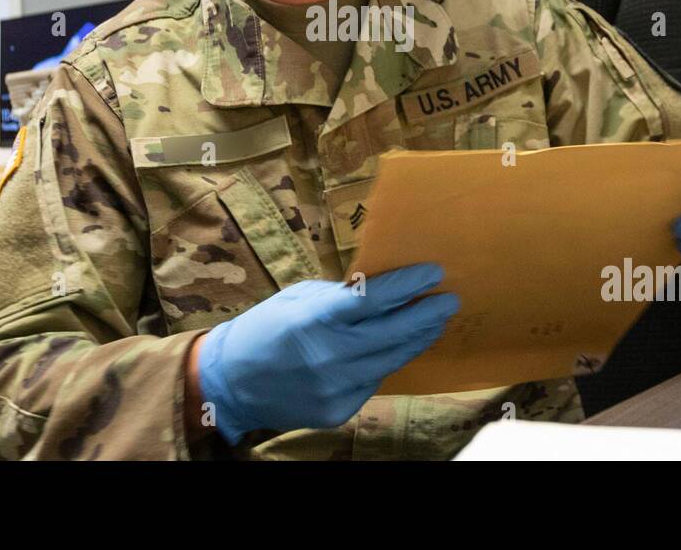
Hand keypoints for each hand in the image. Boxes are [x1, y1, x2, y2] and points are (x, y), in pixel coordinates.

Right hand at [196, 263, 458, 444]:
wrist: (231, 382)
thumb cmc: (264, 328)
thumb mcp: (298, 298)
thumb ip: (340, 297)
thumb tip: (382, 291)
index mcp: (316, 319)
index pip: (375, 298)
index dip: (409, 285)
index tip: (434, 271)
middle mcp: (330, 355)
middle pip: (395, 332)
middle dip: (428, 314)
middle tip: (450, 300)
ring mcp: (336, 387)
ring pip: (392, 360)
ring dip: (416, 339)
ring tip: (434, 323)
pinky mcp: (339, 410)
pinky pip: (373, 382)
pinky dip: (386, 362)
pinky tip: (398, 348)